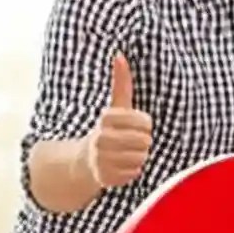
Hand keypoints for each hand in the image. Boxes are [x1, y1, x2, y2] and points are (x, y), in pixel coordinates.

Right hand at [83, 53, 152, 187]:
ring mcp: (102, 159)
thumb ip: (121, 83)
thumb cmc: (110, 129)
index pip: (145, 123)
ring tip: (126, 153)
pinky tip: (121, 166)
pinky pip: (134, 173)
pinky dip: (132, 171)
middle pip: (144, 141)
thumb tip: (120, 55)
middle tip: (131, 142)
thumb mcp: (117, 106)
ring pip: (140, 158)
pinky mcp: (105, 177)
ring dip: (138, 157)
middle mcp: (101, 138)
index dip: (145, 126)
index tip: (137, 126)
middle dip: (143, 143)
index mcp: (106, 118)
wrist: (87, 160)